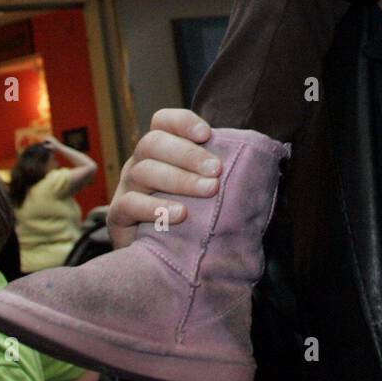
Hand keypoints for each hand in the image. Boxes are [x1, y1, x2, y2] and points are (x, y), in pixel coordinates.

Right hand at [107, 108, 218, 249]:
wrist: (159, 259)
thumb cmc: (189, 216)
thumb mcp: (201, 188)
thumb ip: (219, 172)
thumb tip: (263, 160)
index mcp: (160, 150)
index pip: (163, 121)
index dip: (182, 121)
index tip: (207, 134)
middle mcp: (139, 163)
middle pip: (153, 142)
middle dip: (187, 153)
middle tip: (216, 170)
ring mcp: (126, 188)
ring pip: (143, 170)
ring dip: (179, 178)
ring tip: (209, 190)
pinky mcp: (117, 216)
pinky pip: (130, 205)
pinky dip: (156, 208)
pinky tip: (180, 214)